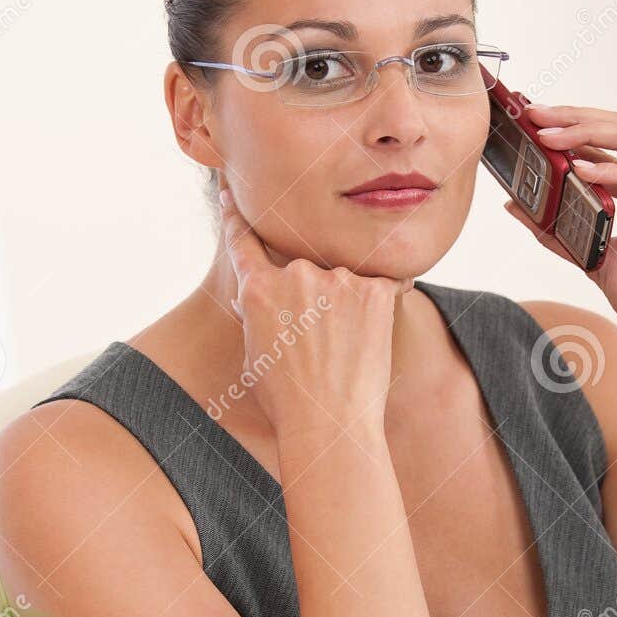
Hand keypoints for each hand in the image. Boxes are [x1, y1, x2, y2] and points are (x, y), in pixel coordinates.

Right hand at [218, 185, 411, 442]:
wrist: (329, 423)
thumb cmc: (287, 401)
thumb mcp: (254, 355)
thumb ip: (258, 314)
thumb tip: (255, 297)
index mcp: (257, 290)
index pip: (243, 242)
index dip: (236, 216)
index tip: (233, 192)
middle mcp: (294, 274)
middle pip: (303, 271)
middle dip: (311, 300)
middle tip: (319, 346)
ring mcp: (336, 280)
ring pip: (342, 282)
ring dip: (345, 306)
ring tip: (345, 353)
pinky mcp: (375, 290)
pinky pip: (383, 284)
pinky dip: (382, 303)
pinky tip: (374, 336)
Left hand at [503, 104, 616, 369]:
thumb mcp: (594, 259)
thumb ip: (558, 230)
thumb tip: (514, 205)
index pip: (609, 142)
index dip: (571, 127)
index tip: (530, 121)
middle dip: (575, 118)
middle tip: (534, 113)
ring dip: (588, 134)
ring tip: (549, 134)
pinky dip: (614, 172)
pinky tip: (580, 170)